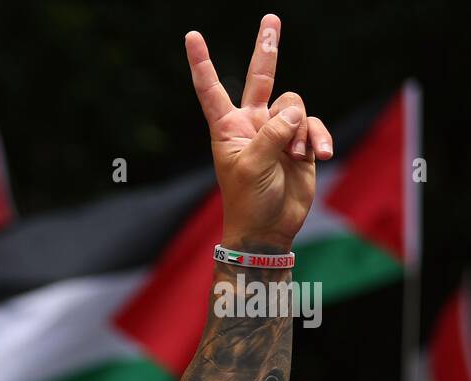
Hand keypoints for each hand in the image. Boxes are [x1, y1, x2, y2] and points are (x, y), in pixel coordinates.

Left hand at [186, 14, 332, 252]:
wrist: (269, 228)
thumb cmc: (249, 201)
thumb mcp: (253, 167)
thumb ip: (272, 134)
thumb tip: (294, 110)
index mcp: (227, 128)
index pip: (211, 90)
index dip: (202, 63)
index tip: (191, 36)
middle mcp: (252, 123)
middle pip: (260, 78)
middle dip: (267, 48)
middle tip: (271, 18)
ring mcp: (277, 130)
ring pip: (296, 105)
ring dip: (301, 131)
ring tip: (295, 158)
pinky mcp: (300, 140)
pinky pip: (314, 125)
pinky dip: (318, 139)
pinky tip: (318, 157)